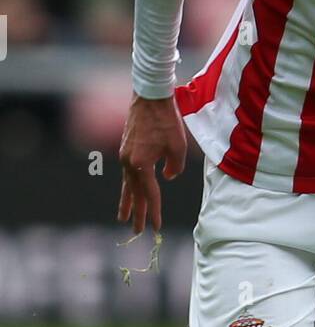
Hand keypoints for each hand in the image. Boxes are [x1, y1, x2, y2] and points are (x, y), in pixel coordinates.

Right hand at [117, 93, 186, 233]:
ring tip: (124, 218)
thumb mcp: (178, 147)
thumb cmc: (167, 120)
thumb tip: (167, 177)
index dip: (155, 211)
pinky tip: (131, 191)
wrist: (149, 96)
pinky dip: (129, 185)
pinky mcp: (126, 148)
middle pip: (134, 193)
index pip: (150, 194)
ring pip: (127, 184)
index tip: (156, 227)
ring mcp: (124, 155)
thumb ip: (175, 167)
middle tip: (137, 231)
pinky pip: (127, 173)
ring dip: (127, 201)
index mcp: (140, 164)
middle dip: (137, 213)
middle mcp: (128, 162)